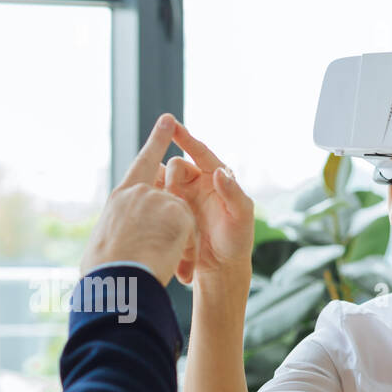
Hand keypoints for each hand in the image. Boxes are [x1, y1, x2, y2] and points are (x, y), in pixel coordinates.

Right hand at [80, 114, 195, 285]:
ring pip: (179, 219)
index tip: (168, 121)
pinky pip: (188, 232)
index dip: (157, 142)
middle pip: (166, 197)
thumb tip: (114, 238)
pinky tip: (170, 262)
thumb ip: (120, 231)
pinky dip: (184, 251)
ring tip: (154, 262)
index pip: (143, 164)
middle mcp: (139, 192)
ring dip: (175, 244)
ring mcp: (158, 199)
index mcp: (120, 198)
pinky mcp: (177, 211)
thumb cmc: (103, 273)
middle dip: (170, 220)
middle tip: (160, 218)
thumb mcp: (102, 246)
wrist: (116, 282)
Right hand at [163, 123, 254, 284]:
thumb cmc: (236, 241)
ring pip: (162, 182)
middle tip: (172, 196)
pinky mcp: (169, 212)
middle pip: (175, 167)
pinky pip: (155, 200)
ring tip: (162, 204)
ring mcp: (181, 198)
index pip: (199, 152)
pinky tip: (150, 212)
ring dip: (159, 190)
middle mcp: (196, 184)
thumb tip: (219, 171)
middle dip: (172, 178)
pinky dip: (152, 202)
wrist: (220, 267)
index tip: (172, 124)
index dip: (186, 137)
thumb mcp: (241, 217)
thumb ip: (233, 193)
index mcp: (214, 178)